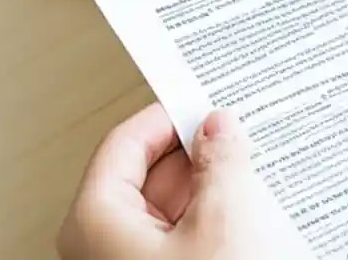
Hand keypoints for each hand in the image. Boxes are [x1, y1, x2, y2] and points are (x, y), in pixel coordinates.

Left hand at [57, 104, 291, 259]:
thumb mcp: (223, 220)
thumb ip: (221, 162)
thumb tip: (219, 130)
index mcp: (95, 220)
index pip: (124, 142)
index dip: (167, 116)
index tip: (202, 101)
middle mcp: (101, 247)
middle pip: (147, 178)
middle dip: (197, 155)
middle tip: (238, 136)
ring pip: (167, 213)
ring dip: (210, 191)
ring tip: (252, 177)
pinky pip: (179, 244)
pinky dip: (211, 225)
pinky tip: (248, 219)